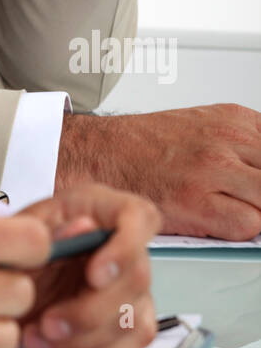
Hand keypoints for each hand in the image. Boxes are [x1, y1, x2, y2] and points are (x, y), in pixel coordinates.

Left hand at [19, 184, 159, 347]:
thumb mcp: (27, 225)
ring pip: (134, 319)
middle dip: (90, 311)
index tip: (94, 275)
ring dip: (87, 338)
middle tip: (48, 324)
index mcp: (109, 209)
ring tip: (41, 338)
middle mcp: (130, 246)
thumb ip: (51, 229)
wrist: (19, 266)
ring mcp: (134, 284)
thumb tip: (83, 227)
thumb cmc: (29, 238)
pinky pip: (131, 342)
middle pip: (137, 279)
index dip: (125, 249)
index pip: (140, 218)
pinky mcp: (131, 317)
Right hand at [57, 106, 260, 240]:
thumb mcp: (208, 126)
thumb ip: (247, 147)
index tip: (257, 182)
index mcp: (235, 119)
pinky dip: (239, 228)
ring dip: (256, 210)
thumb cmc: (149, 145)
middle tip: (245, 196)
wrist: (102, 153)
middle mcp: (227, 140)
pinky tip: (217, 219)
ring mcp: (213, 170)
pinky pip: (248, 225)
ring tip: (229, 208)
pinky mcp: (197, 202)